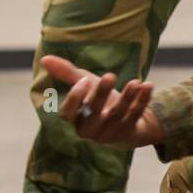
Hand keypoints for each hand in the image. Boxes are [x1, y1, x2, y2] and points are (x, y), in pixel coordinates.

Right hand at [41, 54, 164, 149]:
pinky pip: (136, 115)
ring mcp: (110, 132)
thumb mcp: (83, 86)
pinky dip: (143, 101)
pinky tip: (148, 85)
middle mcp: (90, 129)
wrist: (125, 124)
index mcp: (75, 119)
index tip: (83, 80)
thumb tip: (44, 59)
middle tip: (110, 75)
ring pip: (118, 114)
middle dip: (101, 94)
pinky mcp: (129, 131)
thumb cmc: (98, 102)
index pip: (68, 114)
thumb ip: (66, 73)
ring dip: (127, 97)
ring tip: (135, 81)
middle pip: (94, 113)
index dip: (75, 98)